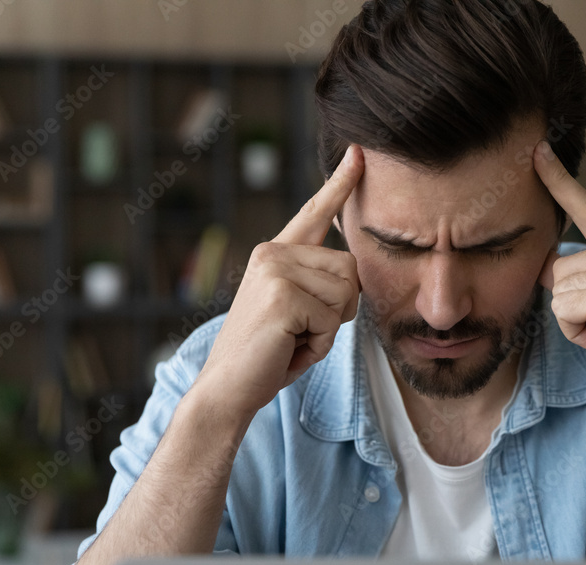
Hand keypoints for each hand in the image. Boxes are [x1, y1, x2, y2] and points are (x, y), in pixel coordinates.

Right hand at [191, 144, 364, 419]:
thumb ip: (319, 284)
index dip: (340, 184)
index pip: (315, 213)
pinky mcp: (282, 295)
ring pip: (348, 293)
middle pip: (351, 267)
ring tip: (293, 340)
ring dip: (330, 329)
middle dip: (340, 309)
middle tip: (302, 332)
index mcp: (275, 253)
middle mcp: (272, 252)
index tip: (358, 154)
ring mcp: (275, 271)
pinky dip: (320, 344)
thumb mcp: (296, 310)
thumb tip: (353, 272)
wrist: (227, 389)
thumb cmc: (267, 355)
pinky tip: (289, 349)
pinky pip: (333, 319)